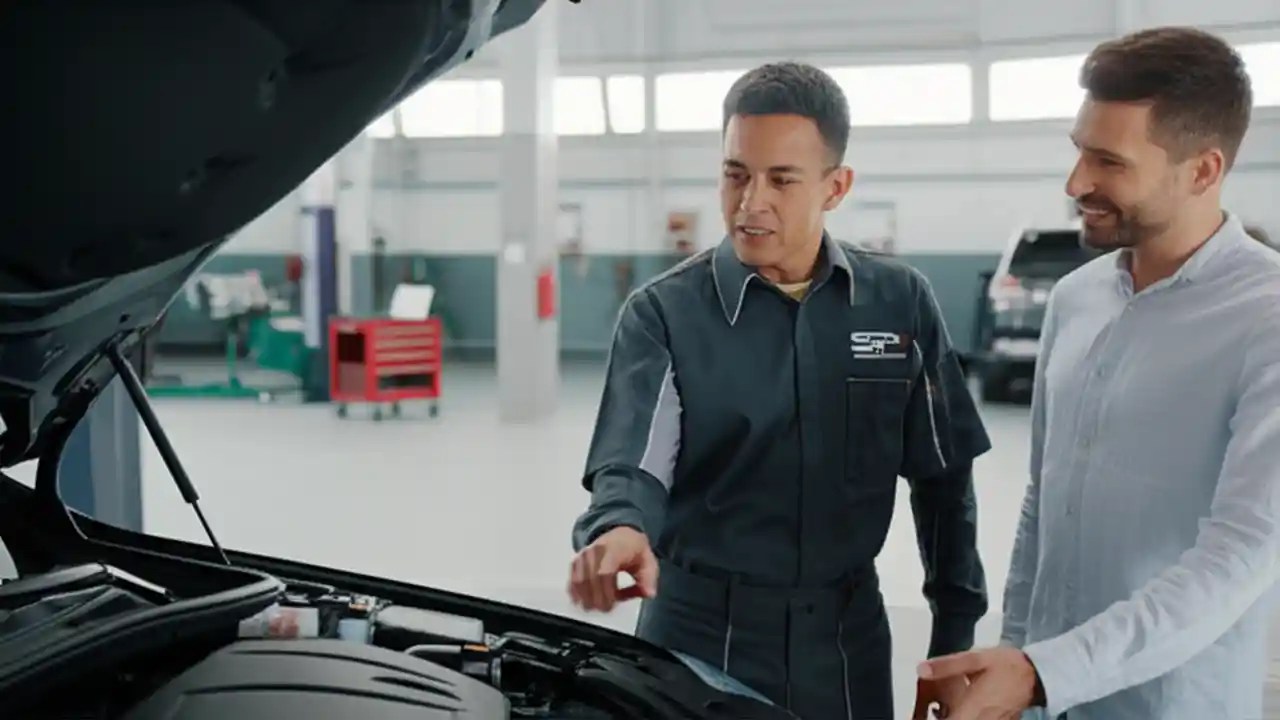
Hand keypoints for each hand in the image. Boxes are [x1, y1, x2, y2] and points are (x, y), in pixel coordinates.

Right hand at [567, 526, 658, 611]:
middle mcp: (596, 550)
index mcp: (615, 549)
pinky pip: (572, 578)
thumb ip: (648, 579)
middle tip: (604, 609)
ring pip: (578, 579)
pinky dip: (574, 591)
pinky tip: (579, 601)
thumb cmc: (634, 550)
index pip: (605, 572)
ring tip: (593, 607)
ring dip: (584, 596)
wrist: (621, 534)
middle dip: (595, 597)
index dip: (606, 591)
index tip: (611, 605)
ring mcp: (584, 555)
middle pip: (589, 578)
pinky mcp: (577, 561)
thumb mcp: (648, 562)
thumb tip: (648, 594)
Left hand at [917, 646, 1041, 719]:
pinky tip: (961, 711)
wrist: (1035, 674)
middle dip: (941, 719)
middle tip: (925, 713)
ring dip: (951, 718)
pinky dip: (964, 718)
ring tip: (943, 710)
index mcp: (973, 706)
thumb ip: (947, 665)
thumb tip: (922, 669)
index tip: (919, 717)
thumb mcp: (975, 658)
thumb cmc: (1007, 665)